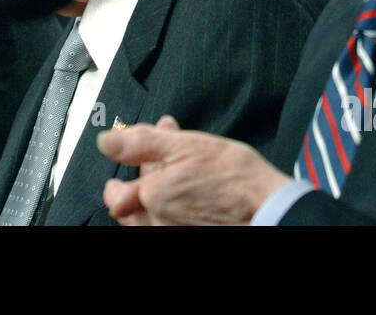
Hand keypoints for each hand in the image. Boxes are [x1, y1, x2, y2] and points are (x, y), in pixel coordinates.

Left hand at [97, 115, 290, 224]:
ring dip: (154, 200)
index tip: (136, 162)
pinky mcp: (187, 236)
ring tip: (174, 185)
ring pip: (149, 220)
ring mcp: (173, 233)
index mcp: (150, 197)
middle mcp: (156, 223)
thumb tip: (107, 140)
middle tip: (157, 169)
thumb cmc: (235, 179)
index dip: (125, 173)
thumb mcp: (187, 145)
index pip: (116, 192)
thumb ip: (142, 143)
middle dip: (138, 187)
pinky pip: (170, 224)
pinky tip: (190, 200)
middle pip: (130, 209)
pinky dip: (173, 212)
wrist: (269, 210)